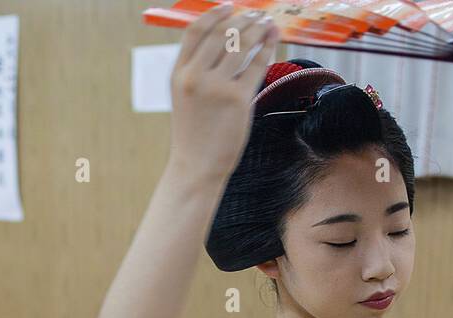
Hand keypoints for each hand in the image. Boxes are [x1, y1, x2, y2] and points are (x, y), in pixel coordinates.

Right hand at [168, 3, 277, 182]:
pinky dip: (267, 49)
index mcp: (179, 74)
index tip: (230, 6)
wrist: (195, 167)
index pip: (195, 31)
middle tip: (256, 14)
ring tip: (267, 23)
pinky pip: (257, 65)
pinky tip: (272, 41)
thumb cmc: (193, 134)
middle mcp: (195, 77)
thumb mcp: (185, 97)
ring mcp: (217, 88)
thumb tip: (224, 40)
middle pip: (222, 33)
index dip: (215, 14)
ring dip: (258, 29)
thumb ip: (198, 70)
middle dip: (242, 18)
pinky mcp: (238, 100)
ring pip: (241, 45)